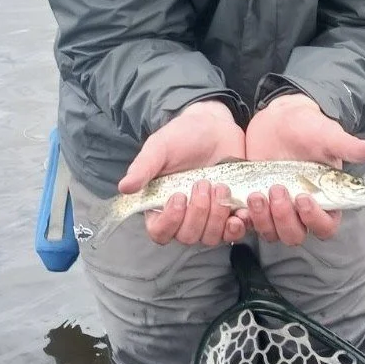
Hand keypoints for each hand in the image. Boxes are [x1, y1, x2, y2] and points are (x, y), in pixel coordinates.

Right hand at [118, 100, 246, 246]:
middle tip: (204, 183)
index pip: (160, 232)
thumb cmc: (182, 136)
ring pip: (211, 237)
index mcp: (161, 206)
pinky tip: (240, 210)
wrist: (214, 126)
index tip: (179, 196)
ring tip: (221, 187)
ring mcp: (208, 217)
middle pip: (188, 237)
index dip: (170, 221)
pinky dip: (238, 225)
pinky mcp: (230, 213)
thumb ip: (143, 167)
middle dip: (198, 212)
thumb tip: (124, 187)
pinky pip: (234, 232)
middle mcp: (183, 217)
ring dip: (217, 216)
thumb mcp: (159, 147)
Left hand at [241, 93, 364, 246]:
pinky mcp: (257, 205)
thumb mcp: (327, 135)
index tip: (303, 197)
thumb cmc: (309, 129)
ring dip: (263, 219)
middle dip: (284, 218)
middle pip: (295, 235)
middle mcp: (302, 212)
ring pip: (272, 233)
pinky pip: (249, 224)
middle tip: (276, 189)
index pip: (325, 226)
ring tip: (256, 193)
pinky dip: (244, 219)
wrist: (281, 120)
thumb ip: (347, 145)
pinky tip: (240, 203)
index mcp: (325, 201)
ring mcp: (277, 210)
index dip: (314, 219)